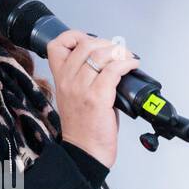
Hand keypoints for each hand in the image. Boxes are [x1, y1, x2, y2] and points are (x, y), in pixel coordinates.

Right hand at [47, 30, 141, 169]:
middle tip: (116, 52)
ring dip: (119, 52)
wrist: (85, 151)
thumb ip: (83, 77)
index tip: (91, 41)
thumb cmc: (83, 128)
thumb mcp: (74, 97)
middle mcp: (68, 81)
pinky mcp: (98, 98)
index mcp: (60, 80)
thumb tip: (107, 61)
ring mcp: (82, 89)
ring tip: (127, 58)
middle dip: (106, 43)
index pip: (57, 45)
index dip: (75, 36)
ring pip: (100, 54)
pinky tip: (132, 66)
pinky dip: (127, 63)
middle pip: (85, 44)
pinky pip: (114, 70)